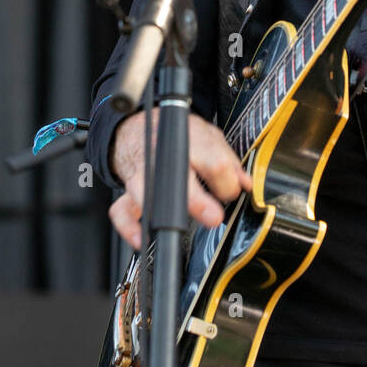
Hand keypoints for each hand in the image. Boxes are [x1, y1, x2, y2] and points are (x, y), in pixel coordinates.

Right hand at [108, 111, 251, 249]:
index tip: (231, 192)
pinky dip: (129, 226)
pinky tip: (142, 239)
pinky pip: (122, 210)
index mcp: (190, 140)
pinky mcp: (128, 189)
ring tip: (178, 228)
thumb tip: (245, 184)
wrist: (139, 128)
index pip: (214, 162)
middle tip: (213, 216)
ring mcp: (144, 172)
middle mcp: (164, 155)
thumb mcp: (209, 137)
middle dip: (198, 200)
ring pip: (146, 191)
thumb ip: (228, 160)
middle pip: (179, 177)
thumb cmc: (177, 135)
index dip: (227, 182)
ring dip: (164, 212)